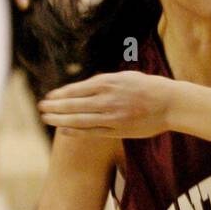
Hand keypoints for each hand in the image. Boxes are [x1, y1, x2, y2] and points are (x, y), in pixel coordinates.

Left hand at [39, 72, 174, 137]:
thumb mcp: (124, 77)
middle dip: (55, 107)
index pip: (77, 89)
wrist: (170, 103)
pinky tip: (63, 130)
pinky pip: (92, 132)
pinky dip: (76, 131)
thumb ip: (104, 81)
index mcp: (109, 83)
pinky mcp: (119, 130)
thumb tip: (82, 87)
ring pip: (80, 119)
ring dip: (60, 119)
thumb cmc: (148, 88)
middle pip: (74, 104)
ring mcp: (113, 116)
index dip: (60, 94)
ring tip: (46, 119)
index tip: (48, 97)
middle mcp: (108, 99)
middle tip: (40, 108)